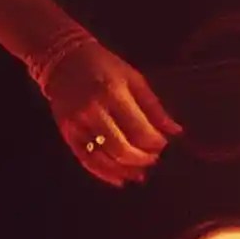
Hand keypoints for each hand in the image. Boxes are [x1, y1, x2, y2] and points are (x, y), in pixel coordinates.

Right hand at [42, 39, 182, 186]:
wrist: (63, 59)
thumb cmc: (105, 67)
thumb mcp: (134, 79)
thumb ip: (155, 107)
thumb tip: (176, 131)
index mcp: (114, 93)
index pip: (140, 130)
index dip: (156, 143)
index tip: (163, 144)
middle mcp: (93, 111)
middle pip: (122, 149)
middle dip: (142, 159)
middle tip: (153, 159)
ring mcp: (77, 124)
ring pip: (103, 159)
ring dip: (126, 170)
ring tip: (140, 173)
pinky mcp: (67, 133)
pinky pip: (86, 160)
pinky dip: (104, 174)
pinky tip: (120, 179)